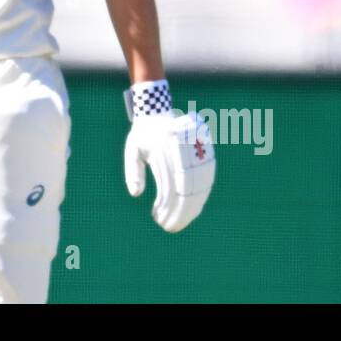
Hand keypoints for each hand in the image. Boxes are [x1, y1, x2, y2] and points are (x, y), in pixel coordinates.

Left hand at [124, 107, 215, 232]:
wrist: (159, 112)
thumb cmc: (142, 135)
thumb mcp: (133, 150)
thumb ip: (133, 171)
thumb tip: (136, 194)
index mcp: (165, 146)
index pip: (170, 186)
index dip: (168, 207)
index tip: (159, 221)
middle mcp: (184, 148)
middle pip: (187, 189)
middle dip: (181, 213)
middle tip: (171, 228)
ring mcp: (197, 149)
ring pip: (200, 186)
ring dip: (192, 208)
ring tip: (181, 222)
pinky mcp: (205, 151)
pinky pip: (207, 178)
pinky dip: (201, 196)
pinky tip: (193, 210)